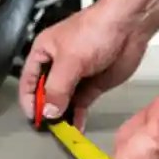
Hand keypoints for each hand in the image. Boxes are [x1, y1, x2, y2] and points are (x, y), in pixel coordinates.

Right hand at [18, 3, 149, 130]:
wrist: (129, 26)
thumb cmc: (96, 30)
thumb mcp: (70, 60)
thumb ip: (57, 88)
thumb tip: (48, 111)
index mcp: (43, 52)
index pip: (29, 81)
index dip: (29, 100)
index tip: (34, 117)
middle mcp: (58, 65)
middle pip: (45, 94)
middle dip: (46, 111)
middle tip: (48, 128)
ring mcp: (76, 76)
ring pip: (63, 101)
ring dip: (62, 116)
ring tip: (62, 132)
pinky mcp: (93, 85)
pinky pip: (81, 104)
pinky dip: (78, 116)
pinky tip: (77, 127)